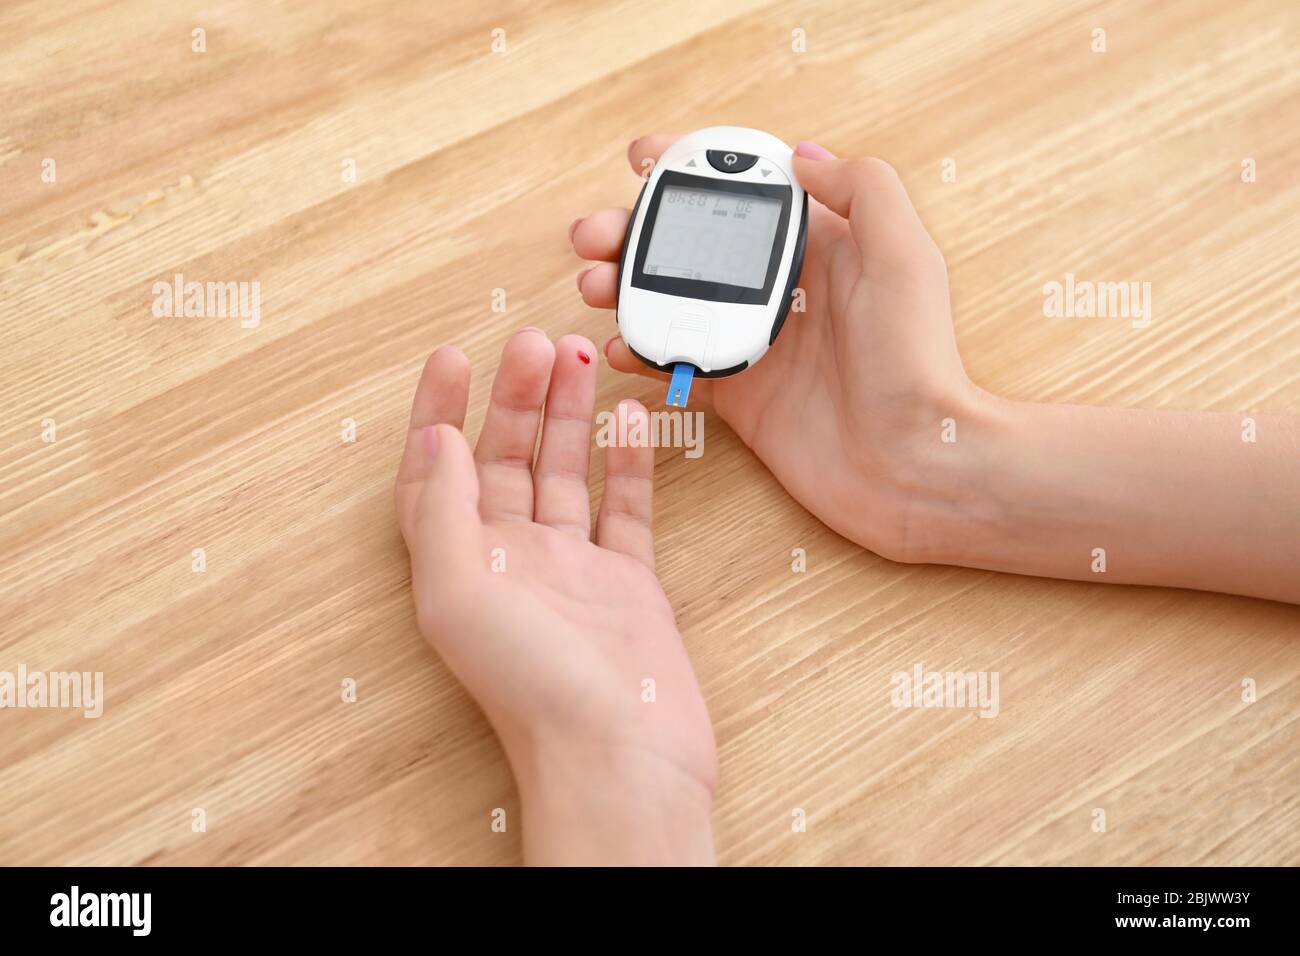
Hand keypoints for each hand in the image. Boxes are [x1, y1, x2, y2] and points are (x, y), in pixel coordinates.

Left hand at [394, 329, 716, 863]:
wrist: (623, 758)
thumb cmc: (535, 688)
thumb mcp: (461, 591)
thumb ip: (444, 508)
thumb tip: (435, 438)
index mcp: (460, 565)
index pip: (437, 471)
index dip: (437, 412)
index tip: (452, 357)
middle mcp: (511, 564)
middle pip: (506, 460)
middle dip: (516, 397)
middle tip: (536, 341)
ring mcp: (572, 571)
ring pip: (564, 475)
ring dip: (567, 417)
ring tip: (579, 359)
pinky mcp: (627, 584)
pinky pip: (623, 509)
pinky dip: (626, 463)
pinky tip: (626, 420)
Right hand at [573, 135, 982, 562]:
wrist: (912, 464)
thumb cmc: (916, 360)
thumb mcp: (903, 255)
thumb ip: (860, 190)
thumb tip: (801, 156)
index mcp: (821, 246)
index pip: (745, 193)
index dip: (690, 171)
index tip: (640, 162)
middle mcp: (784, 289)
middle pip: (692, 244)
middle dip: (635, 231)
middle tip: (593, 235)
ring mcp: (757, 342)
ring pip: (674, 300)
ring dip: (625, 287)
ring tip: (594, 286)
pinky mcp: (740, 395)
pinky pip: (678, 362)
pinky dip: (641, 351)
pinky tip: (619, 347)